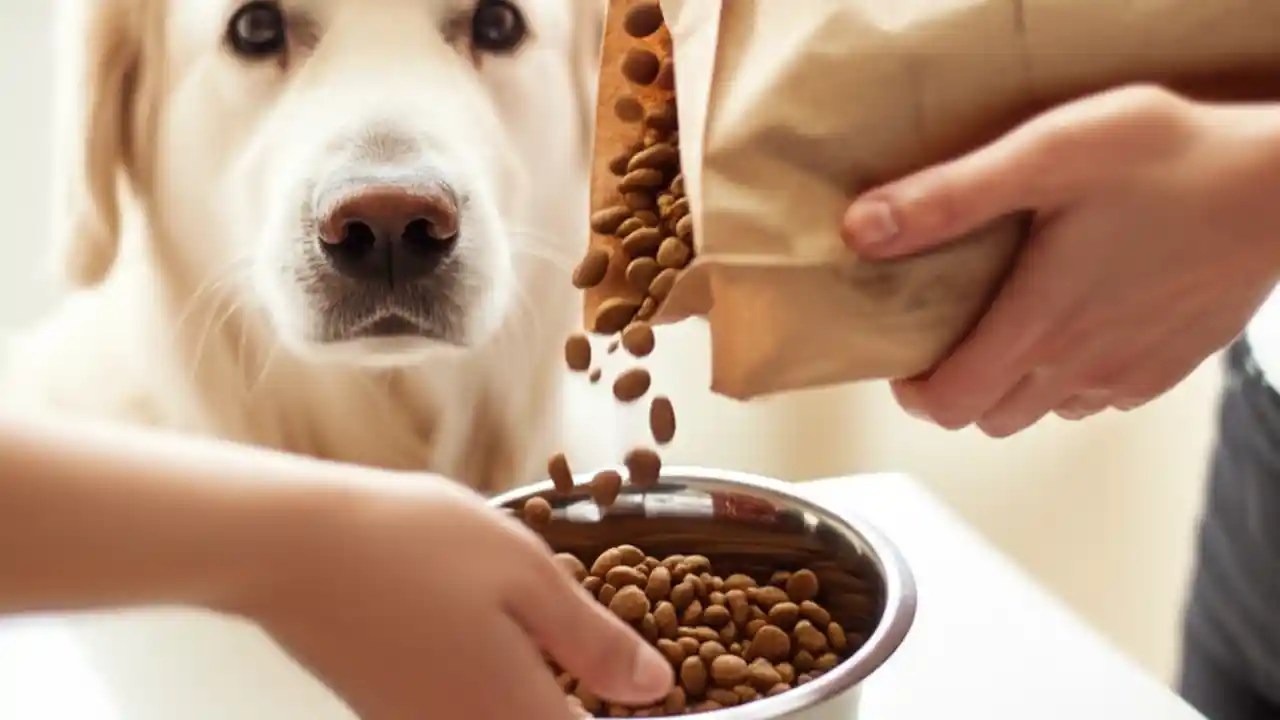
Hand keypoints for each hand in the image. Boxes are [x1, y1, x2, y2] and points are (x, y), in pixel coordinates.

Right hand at [235, 476, 672, 719]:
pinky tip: (501, 648)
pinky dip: (497, 701)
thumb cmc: (414, 544)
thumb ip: (595, 641)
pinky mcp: (393, 717)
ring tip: (563, 656)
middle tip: (614, 672)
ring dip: (542, 702)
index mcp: (518, 714)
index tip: (657, 697)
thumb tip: (657, 687)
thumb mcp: (527, 574)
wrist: (293, 547)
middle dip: (583, 707)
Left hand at [842, 84, 1279, 436]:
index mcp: (1039, 325)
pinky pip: (1099, 400)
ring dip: (1012, 384)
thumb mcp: (1045, 155)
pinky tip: (1079, 321)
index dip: (913, 391)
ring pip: (1042, 413)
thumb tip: (863, 229)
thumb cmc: (1170, 160)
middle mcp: (1079, 367)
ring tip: (1011, 322)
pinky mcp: (1168, 368)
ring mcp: (1127, 375)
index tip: (905, 356)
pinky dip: (1071, 379)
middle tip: (952, 332)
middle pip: (988, 417)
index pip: (948, 405)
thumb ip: (950, 197)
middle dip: (956, 387)